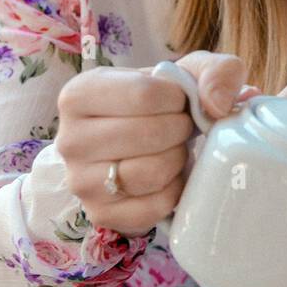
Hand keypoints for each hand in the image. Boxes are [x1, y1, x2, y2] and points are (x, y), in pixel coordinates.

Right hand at [56, 50, 261, 235]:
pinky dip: (174, 192)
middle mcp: (69, 139)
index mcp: (79, 94)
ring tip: (173, 149)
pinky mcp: (101, 215)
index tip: (178, 103)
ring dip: (177, 160)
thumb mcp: (189, 73)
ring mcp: (81, 182)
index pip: (144, 94)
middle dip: (180, 130)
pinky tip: (169, 177)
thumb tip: (217, 105)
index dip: (178, 100)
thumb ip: (216, 72)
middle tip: (181, 128)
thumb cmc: (164, 105)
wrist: (147, 144)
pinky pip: (155, 206)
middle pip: (148, 134)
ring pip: (151, 172)